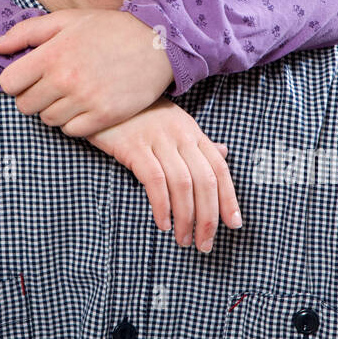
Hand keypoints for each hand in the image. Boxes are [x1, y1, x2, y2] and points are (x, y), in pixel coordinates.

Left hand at [0, 9, 174, 136]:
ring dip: (54, 110)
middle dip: (33, 97)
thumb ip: (26, 32)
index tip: (29, 76)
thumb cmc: (108, 28)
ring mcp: (85, 100)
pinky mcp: (104, 116)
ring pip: (48, 120)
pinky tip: (85, 105)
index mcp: (52, 54)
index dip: (16, 81)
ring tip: (70, 94)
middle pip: (25, 106)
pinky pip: (72, 131)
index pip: (9, 83)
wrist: (157, 41)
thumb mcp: (66, 19)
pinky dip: (74, 122)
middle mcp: (65, 79)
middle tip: (51, 86)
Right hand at [88, 98, 242, 252]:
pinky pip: (155, 180)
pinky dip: (162, 205)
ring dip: (186, 217)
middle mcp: (179, 135)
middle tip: (204, 244)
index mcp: (192, 131)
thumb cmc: (138, 114)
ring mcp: (157, 140)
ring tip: (183, 239)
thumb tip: (224, 152)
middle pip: (205, 180)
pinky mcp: (133, 147)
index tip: (234, 224)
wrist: (103, 94)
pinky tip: (162, 223)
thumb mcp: (173, 123)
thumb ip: (197, 142)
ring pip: (183, 184)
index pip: (219, 168)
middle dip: (208, 217)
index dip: (229, 198)